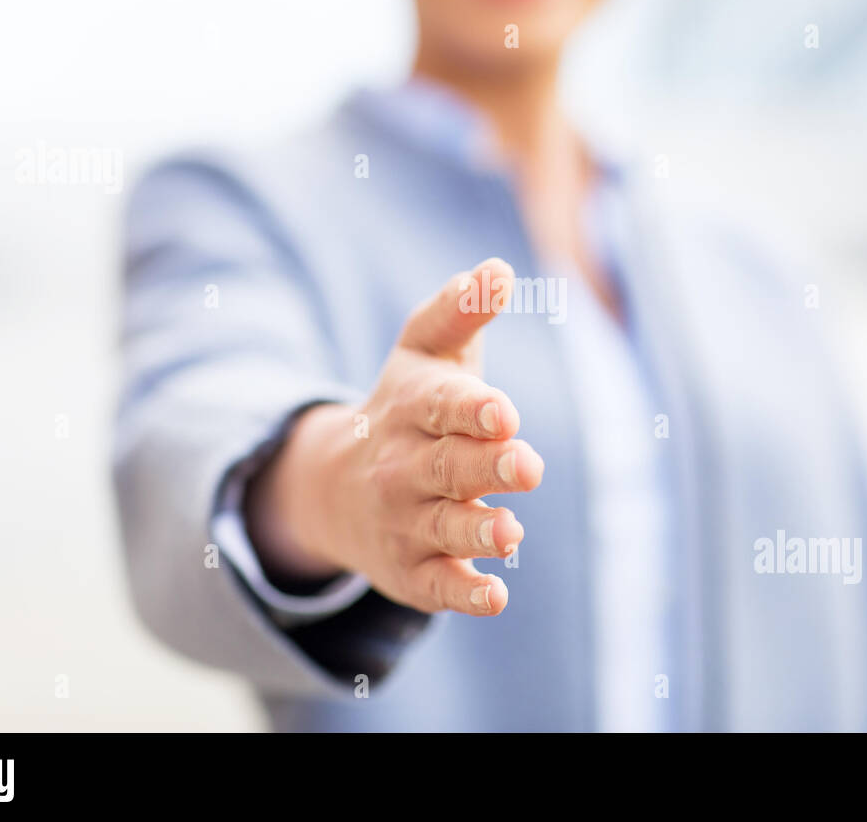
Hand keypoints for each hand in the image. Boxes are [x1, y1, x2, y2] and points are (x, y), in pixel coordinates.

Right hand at [246, 258, 542, 615]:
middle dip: (487, 468)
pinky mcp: (411, 571)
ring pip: (443, 529)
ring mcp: (406, 520)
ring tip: (511, 533)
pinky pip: (435, 587)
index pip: (444, 406)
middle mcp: (406, 465)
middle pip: (449, 468)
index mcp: (415, 408)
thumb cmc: (408, 409)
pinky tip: (495, 596)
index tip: (504, 412)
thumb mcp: (426, 354)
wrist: (338, 487)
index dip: (473, 410)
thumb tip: (498, 268)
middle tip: (528, 465)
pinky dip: (462, 595)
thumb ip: (460, 310)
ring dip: (477, 533)